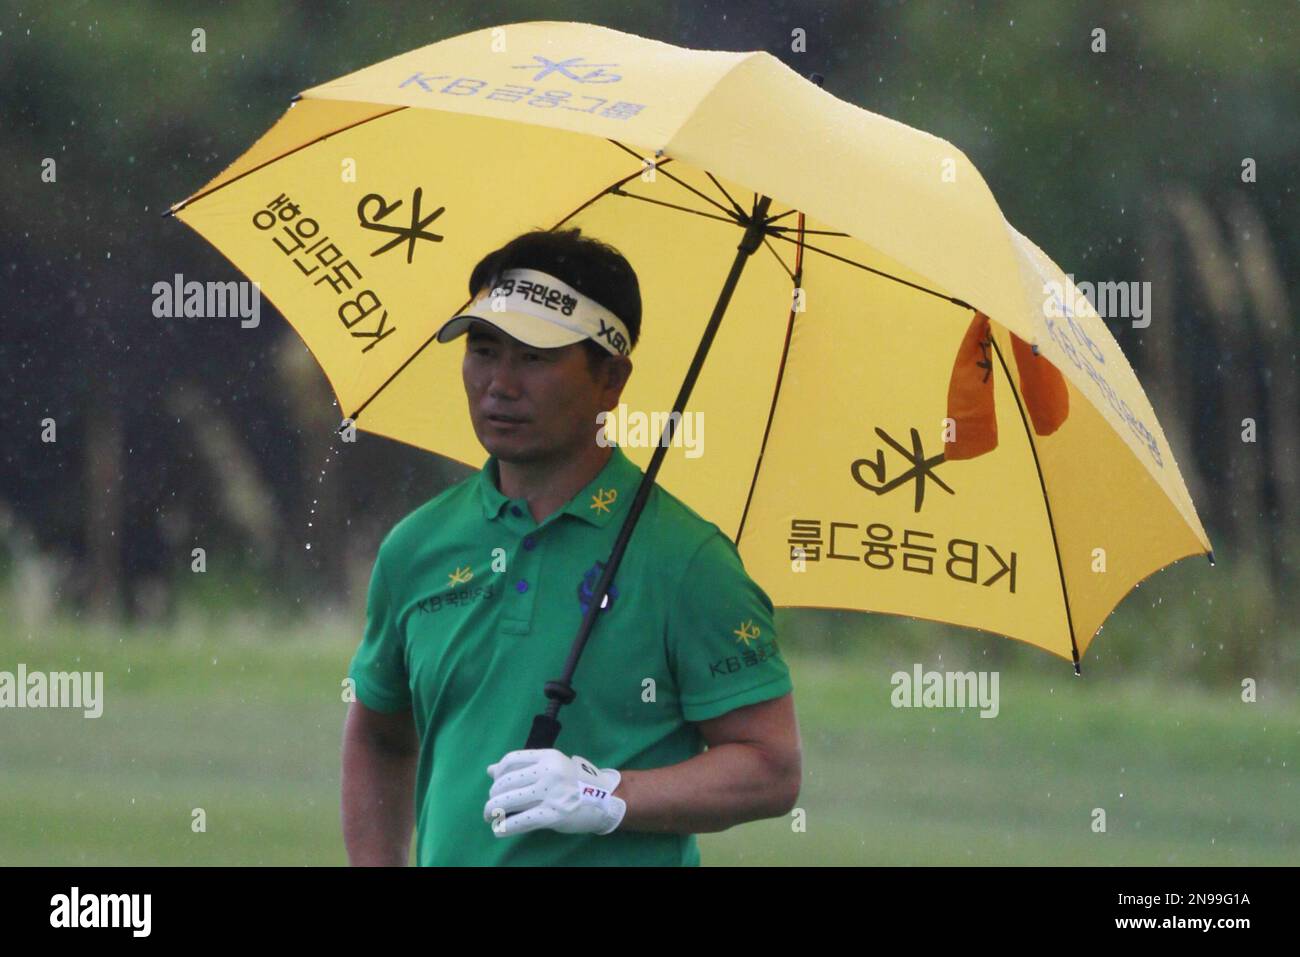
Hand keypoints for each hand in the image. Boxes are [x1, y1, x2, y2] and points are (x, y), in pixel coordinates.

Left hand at [483, 748, 626, 837]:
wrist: (607, 799)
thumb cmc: (577, 782)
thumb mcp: (553, 767)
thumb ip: (525, 768)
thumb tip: (490, 770)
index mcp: (548, 757)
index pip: (512, 760)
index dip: (498, 773)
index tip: (495, 783)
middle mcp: (548, 772)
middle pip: (507, 781)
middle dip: (493, 795)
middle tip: (491, 805)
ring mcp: (551, 793)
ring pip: (510, 800)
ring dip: (493, 810)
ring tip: (490, 816)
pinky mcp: (554, 814)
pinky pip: (522, 821)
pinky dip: (506, 827)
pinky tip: (499, 830)